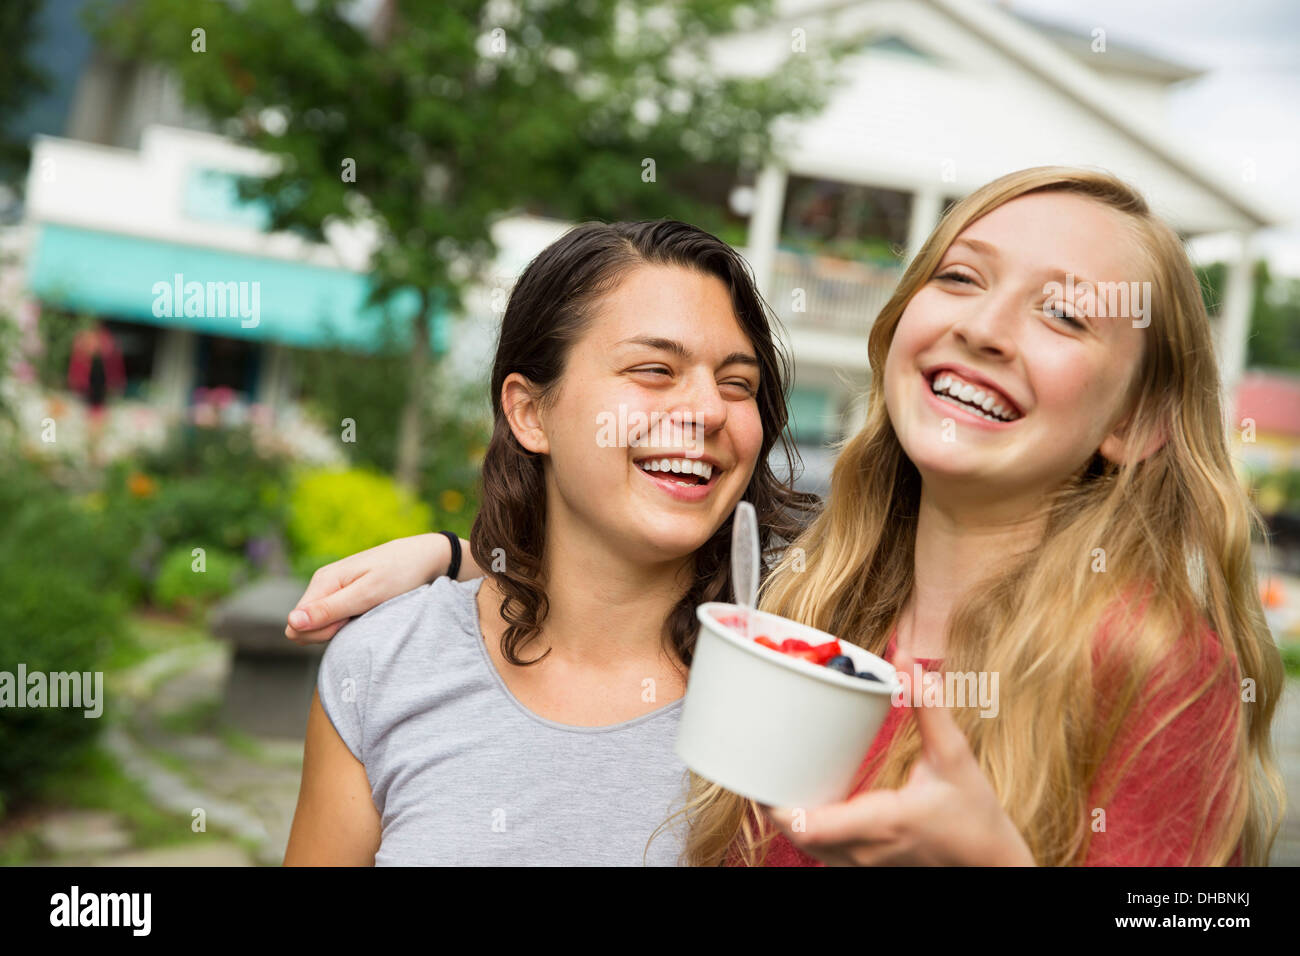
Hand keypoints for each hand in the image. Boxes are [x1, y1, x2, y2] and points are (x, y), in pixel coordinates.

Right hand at [283, 533, 453, 644]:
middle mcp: (323, 585)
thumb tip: (292, 622)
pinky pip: (336, 621)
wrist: (427, 557)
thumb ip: (330, 610)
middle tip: (363, 617)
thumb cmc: (401, 573)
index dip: (322, 633)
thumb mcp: (368, 594)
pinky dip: (352, 624)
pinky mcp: (346, 596)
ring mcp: (334, 590)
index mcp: (323, 581)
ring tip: (369, 613)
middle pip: (305, 628)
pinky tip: (369, 614)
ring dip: (343, 629)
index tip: (350, 623)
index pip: (296, 625)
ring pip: (321, 626)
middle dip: (331, 633)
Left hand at [763, 648, 1034, 865]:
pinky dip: (806, 826)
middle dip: (770, 802)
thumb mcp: (954, 758)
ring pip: (806, 847)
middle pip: (795, 835)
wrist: (993, 864)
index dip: (773, 804)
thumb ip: (929, 708)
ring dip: (786, 815)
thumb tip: (906, 662)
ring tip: (775, 775)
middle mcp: (864, 850)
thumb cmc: (975, 817)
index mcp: (881, 822)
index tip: (758, 771)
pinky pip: (822, 850)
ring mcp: (863, 864)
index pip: (807, 826)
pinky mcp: (867, 866)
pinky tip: (805, 797)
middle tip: (759, 761)